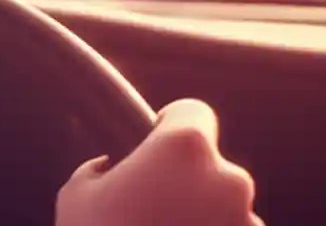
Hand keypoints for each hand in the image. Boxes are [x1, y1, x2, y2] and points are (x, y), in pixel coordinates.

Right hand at [56, 99, 260, 225]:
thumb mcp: (76, 195)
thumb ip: (102, 169)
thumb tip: (112, 169)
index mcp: (184, 148)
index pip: (191, 111)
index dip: (168, 126)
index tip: (153, 145)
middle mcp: (229, 180)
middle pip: (210, 167)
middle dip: (186, 185)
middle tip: (148, 213)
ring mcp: (249, 225)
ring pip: (226, 211)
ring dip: (203, 223)